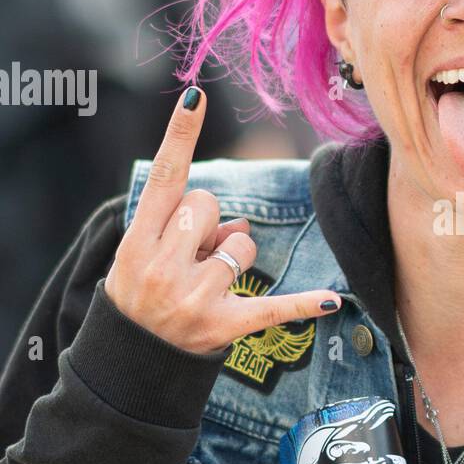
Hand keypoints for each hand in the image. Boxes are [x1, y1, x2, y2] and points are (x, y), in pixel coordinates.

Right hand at [104, 86, 342, 353]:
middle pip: (209, 207)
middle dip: (208, 225)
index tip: (194, 97)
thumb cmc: (139, 298)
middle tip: (189, 257)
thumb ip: (184, 228)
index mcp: (135, 244)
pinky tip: (332, 302)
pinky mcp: (222, 327)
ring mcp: (192, 299)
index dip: (179, 137)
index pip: (164, 180)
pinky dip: (304, 305)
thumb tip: (242, 225)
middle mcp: (161, 268)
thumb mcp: (142, 258)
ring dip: (235, 259)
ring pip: (242, 245)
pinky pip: (273, 307)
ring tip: (209, 287)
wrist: (130, 366)